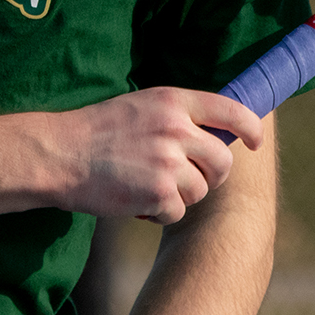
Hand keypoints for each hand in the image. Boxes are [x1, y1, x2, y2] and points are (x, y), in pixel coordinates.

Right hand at [51, 88, 264, 223]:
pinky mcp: (158, 193)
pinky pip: (178, 211)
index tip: (255, 140)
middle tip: (188, 178)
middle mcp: (176, 128)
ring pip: (200, 189)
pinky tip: (139, 202)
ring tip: (149, 186)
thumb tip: (212, 134)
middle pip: (222, 161)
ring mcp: (168, 161)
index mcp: (172, 100)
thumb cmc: (96, 130)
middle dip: (211, 175)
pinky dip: (161, 213)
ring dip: (180, 195)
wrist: (60, 154)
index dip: (250, 128)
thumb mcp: (140, 105)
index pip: (230, 110)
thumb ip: (176, 114)